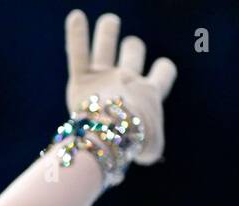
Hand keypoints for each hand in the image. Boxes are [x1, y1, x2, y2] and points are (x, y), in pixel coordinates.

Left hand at [64, 9, 177, 163]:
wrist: (111, 134)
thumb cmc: (133, 144)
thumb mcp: (151, 149)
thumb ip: (151, 148)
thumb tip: (148, 155)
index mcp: (147, 93)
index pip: (163, 73)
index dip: (163, 70)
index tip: (161, 71)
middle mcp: (127, 79)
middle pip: (134, 52)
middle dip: (133, 49)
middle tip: (129, 51)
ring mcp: (104, 76)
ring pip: (107, 44)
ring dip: (108, 31)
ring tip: (109, 21)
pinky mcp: (81, 79)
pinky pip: (77, 52)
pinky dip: (76, 34)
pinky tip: (75, 16)